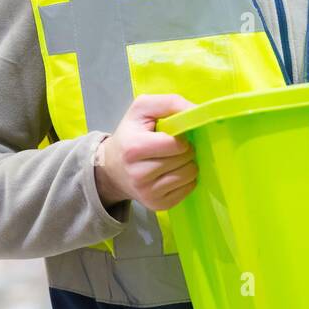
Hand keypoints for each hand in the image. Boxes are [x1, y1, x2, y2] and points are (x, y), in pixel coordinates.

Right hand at [95, 94, 197, 211]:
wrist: (112, 168)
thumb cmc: (130, 134)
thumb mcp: (142, 109)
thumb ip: (169, 103)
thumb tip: (196, 110)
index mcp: (134, 148)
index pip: (175, 144)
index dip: (181, 137)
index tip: (174, 135)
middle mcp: (139, 174)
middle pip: (184, 159)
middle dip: (185, 150)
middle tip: (174, 147)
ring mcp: (149, 193)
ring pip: (189, 175)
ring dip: (188, 163)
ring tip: (174, 159)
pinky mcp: (158, 205)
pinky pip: (188, 189)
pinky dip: (186, 178)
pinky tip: (173, 172)